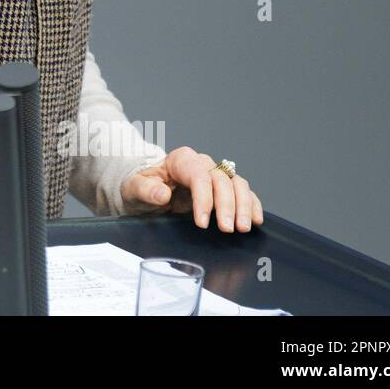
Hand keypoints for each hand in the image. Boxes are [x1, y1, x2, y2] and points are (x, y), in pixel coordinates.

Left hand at [120, 146, 263, 232]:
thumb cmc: (139, 188)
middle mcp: (201, 164)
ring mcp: (214, 175)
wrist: (144, 191)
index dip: (204, 198)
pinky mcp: (222, 188)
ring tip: (243, 228)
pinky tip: (256, 220)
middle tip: (227, 229)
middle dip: (226, 205)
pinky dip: (252, 204)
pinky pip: (243, 192)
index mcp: (180, 160)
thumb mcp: (134, 189)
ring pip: (237, 184)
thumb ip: (145, 190)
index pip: (198, 175)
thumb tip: (162, 194)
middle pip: (221, 180)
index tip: (202, 223)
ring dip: (244, 205)